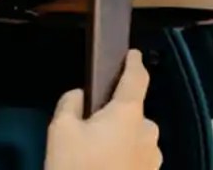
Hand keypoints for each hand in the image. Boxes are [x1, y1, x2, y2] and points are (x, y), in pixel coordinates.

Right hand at [45, 49, 160, 169]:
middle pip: (131, 114)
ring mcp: (153, 158)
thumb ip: (70, 104)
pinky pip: (135, 160)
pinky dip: (122, 162)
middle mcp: (148, 132)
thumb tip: (80, 96)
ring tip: (91, 161)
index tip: (131, 55)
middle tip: (87, 134)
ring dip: (118, 143)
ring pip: (134, 139)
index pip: (137, 77)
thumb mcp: (60, 131)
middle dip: (113, 118)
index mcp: (129, 113)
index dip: (133, 62)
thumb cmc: (75, 169)